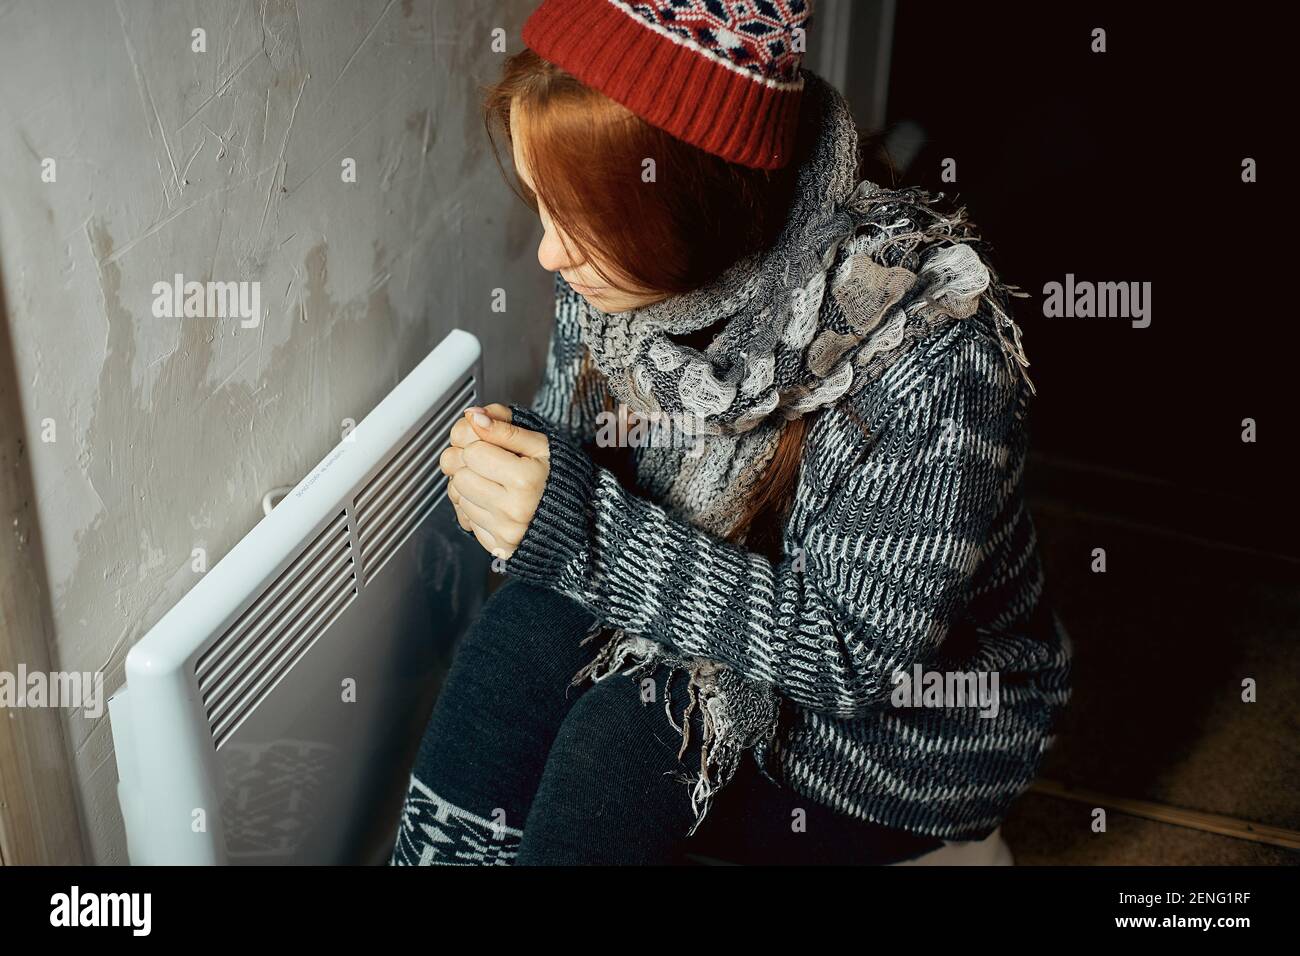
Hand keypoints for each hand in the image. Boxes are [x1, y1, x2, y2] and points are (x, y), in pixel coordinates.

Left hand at [439, 403, 549, 559]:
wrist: (579, 518)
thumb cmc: (560, 478)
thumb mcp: (541, 445)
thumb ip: (505, 427)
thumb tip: (474, 417)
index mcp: (525, 480)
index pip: (472, 451)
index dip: (477, 442)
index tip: (489, 444)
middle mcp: (513, 509)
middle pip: (460, 476)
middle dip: (470, 465)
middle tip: (489, 462)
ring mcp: (504, 531)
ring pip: (459, 497)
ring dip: (471, 486)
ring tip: (495, 482)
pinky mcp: (498, 547)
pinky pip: (466, 519)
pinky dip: (475, 507)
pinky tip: (495, 501)